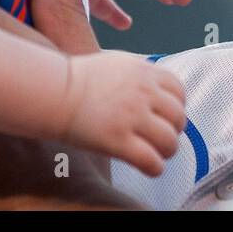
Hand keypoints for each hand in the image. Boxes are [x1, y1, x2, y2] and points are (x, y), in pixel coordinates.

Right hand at [60, 51, 185, 176]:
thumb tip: (159, 92)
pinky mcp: (118, 141)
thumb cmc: (80, 80)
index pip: (179, 91)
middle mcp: (143, 93)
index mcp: (144, 72)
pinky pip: (151, 161)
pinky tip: (148, 167)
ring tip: (156, 154)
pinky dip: (155, 168)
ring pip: (170, 141)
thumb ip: (141, 76)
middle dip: (174, 130)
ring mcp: (132, 117)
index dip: (177, 106)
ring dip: (167, 151)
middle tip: (161, 138)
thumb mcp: (117, 64)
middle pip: (178, 117)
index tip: (167, 117)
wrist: (53, 91)